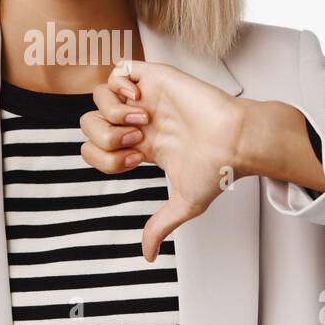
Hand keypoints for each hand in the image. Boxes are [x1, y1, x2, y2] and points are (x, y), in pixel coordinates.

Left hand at [79, 60, 247, 261]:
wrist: (235, 140)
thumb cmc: (218, 167)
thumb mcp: (184, 204)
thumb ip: (160, 226)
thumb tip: (147, 255)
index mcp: (141, 146)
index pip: (96, 150)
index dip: (106, 158)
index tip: (136, 161)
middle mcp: (139, 121)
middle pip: (90, 124)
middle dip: (106, 136)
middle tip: (138, 141)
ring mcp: (146, 98)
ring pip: (98, 97)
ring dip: (112, 112)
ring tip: (141, 120)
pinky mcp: (155, 77)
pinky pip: (118, 70)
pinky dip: (119, 85)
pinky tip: (137, 99)